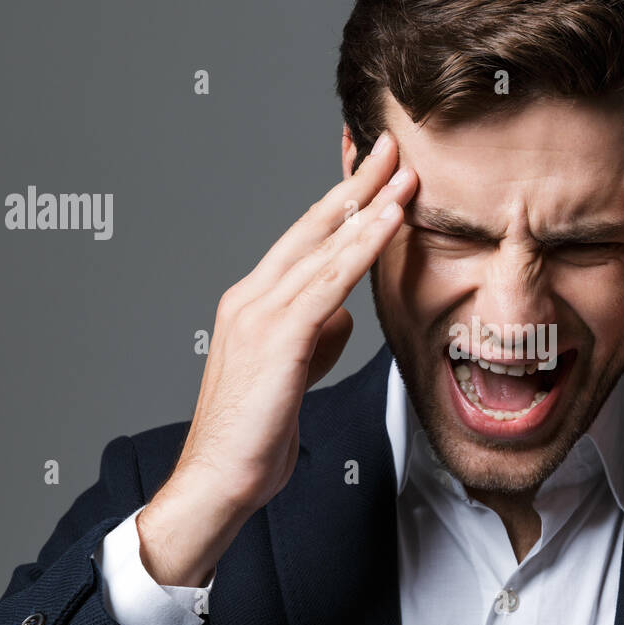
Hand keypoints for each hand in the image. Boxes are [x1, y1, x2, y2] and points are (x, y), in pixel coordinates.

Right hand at [138, 130, 418, 585]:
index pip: (305, 240)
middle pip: (314, 227)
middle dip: (356, 183)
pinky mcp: (277, 337)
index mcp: (254, 304)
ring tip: (405, 171)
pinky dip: (363, 246)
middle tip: (391, 143)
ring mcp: (260, 313)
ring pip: (325, 246)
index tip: (373, 171)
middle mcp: (252, 297)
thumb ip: (316, 338)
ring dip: (369, 205)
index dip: (341, 202)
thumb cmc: (255, 435)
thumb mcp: (295, 376)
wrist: (218, 481)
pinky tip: (390, 221)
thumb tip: (344, 314)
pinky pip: (329, 281)